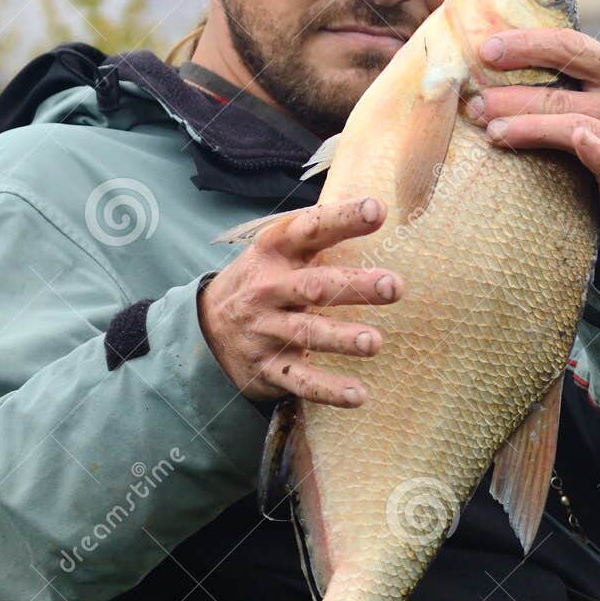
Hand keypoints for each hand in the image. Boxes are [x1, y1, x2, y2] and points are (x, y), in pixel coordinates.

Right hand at [198, 198, 403, 407]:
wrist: (206, 329)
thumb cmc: (264, 282)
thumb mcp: (278, 251)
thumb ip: (317, 233)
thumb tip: (376, 204)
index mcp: (275, 252)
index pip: (310, 229)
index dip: (342, 218)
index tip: (377, 209)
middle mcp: (269, 289)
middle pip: (315, 286)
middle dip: (354, 286)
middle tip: (393, 286)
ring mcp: (266, 330)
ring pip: (307, 333)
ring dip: (342, 338)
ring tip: (374, 342)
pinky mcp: (268, 369)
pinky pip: (301, 381)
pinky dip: (329, 390)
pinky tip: (358, 396)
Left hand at [465, 30, 599, 255]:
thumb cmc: (591, 147)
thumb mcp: (578, 107)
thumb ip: (549, 86)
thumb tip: (480, 68)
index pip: (572, 47)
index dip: (529, 45)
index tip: (486, 52)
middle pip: (568, 91)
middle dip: (517, 96)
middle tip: (478, 105)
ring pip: (579, 125)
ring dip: (532, 127)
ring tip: (494, 133)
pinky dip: (597, 150)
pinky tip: (579, 141)